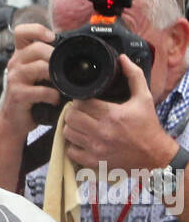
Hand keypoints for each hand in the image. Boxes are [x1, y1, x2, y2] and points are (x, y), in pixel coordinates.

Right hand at [0, 22, 59, 132]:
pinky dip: (52, 96)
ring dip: (55, 76)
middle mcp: (14, 64)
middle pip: (36, 48)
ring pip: (40, 67)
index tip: (52, 37)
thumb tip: (69, 52)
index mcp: (19, 56)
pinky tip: (54, 100)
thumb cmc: (28, 97)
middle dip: (54, 56)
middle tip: (63, 68)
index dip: (37, 30)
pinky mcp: (18, 95)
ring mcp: (15, 79)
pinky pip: (41, 90)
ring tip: (60, 84)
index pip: (22, 32)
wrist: (12, 121)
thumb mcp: (34, 75)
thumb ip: (45, 62)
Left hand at [60, 55, 172, 174]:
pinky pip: (71, 151)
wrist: (153, 155)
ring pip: (68, 133)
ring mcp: (96, 148)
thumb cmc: (147, 126)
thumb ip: (133, 76)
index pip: (81, 103)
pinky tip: (82, 140)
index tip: (84, 100)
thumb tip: (122, 59)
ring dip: (71, 127)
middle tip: (79, 111)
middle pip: (71, 117)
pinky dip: (73, 145)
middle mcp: (102, 132)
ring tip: (80, 124)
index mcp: (112, 115)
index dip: (80, 99)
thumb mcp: (144, 98)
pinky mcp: (93, 162)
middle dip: (73, 111)